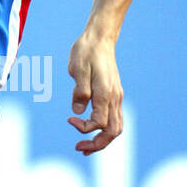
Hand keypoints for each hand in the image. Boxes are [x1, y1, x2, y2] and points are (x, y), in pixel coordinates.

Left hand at [67, 33, 123, 153]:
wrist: (99, 39)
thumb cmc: (86, 52)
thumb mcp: (77, 69)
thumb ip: (79, 91)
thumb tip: (77, 112)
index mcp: (105, 93)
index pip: (99, 123)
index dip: (83, 128)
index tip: (69, 120)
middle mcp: (114, 98)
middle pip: (113, 132)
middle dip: (97, 144)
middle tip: (79, 148)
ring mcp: (117, 97)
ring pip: (116, 128)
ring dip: (102, 140)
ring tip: (85, 145)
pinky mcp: (114, 95)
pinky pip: (115, 119)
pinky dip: (105, 130)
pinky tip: (92, 130)